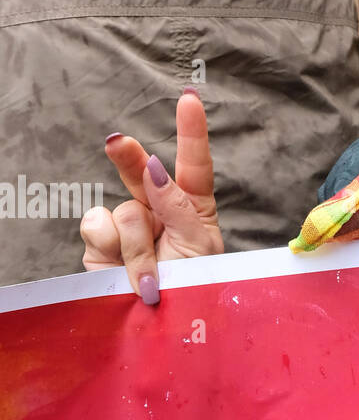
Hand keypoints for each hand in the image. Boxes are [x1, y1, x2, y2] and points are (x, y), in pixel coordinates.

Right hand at [81, 88, 223, 303]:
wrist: (164, 322)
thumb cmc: (194, 283)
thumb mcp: (200, 245)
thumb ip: (178, 206)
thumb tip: (154, 169)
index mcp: (193, 205)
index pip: (193, 163)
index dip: (191, 129)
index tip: (189, 97)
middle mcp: (159, 208)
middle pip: (143, 170)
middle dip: (130, 155)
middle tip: (118, 143)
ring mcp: (129, 224)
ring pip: (124, 208)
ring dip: (136, 242)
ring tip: (150, 273)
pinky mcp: (101, 243)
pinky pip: (97, 226)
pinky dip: (110, 246)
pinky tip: (119, 266)